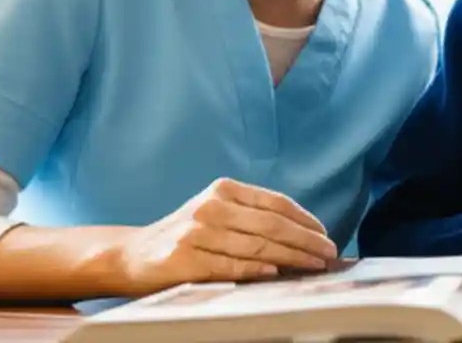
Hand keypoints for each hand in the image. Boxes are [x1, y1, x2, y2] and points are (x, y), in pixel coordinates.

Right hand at [111, 177, 337, 295]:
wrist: (132, 254)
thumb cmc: (187, 235)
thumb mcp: (218, 214)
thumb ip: (253, 218)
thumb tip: (305, 237)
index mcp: (224, 189)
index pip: (275, 203)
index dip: (306, 221)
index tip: (326, 236)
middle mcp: (210, 206)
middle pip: (271, 225)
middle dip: (306, 241)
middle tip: (329, 254)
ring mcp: (196, 232)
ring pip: (255, 245)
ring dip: (291, 258)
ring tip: (313, 266)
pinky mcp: (184, 259)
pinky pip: (229, 266)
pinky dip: (255, 269)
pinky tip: (275, 273)